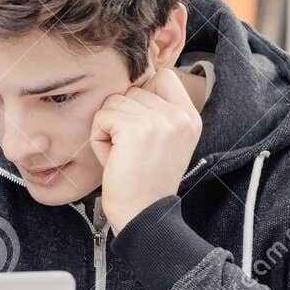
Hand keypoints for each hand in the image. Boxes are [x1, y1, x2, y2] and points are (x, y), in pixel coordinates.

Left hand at [90, 68, 201, 231]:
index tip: (136, 120)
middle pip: (132, 88)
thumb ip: (157, 111)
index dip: (142, 91)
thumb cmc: (144, 180)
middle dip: (120, 117)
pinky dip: (99, 138)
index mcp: (190, 116)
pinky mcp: (135, 128)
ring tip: (122, 154)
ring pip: (113, 101)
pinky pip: (101, 117)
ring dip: (108, 128)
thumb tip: (135, 79)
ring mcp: (160, 120)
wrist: (144, 214)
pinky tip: (113, 158)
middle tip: (129, 149)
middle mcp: (180, 115)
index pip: (163, 75)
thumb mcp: (164, 140)